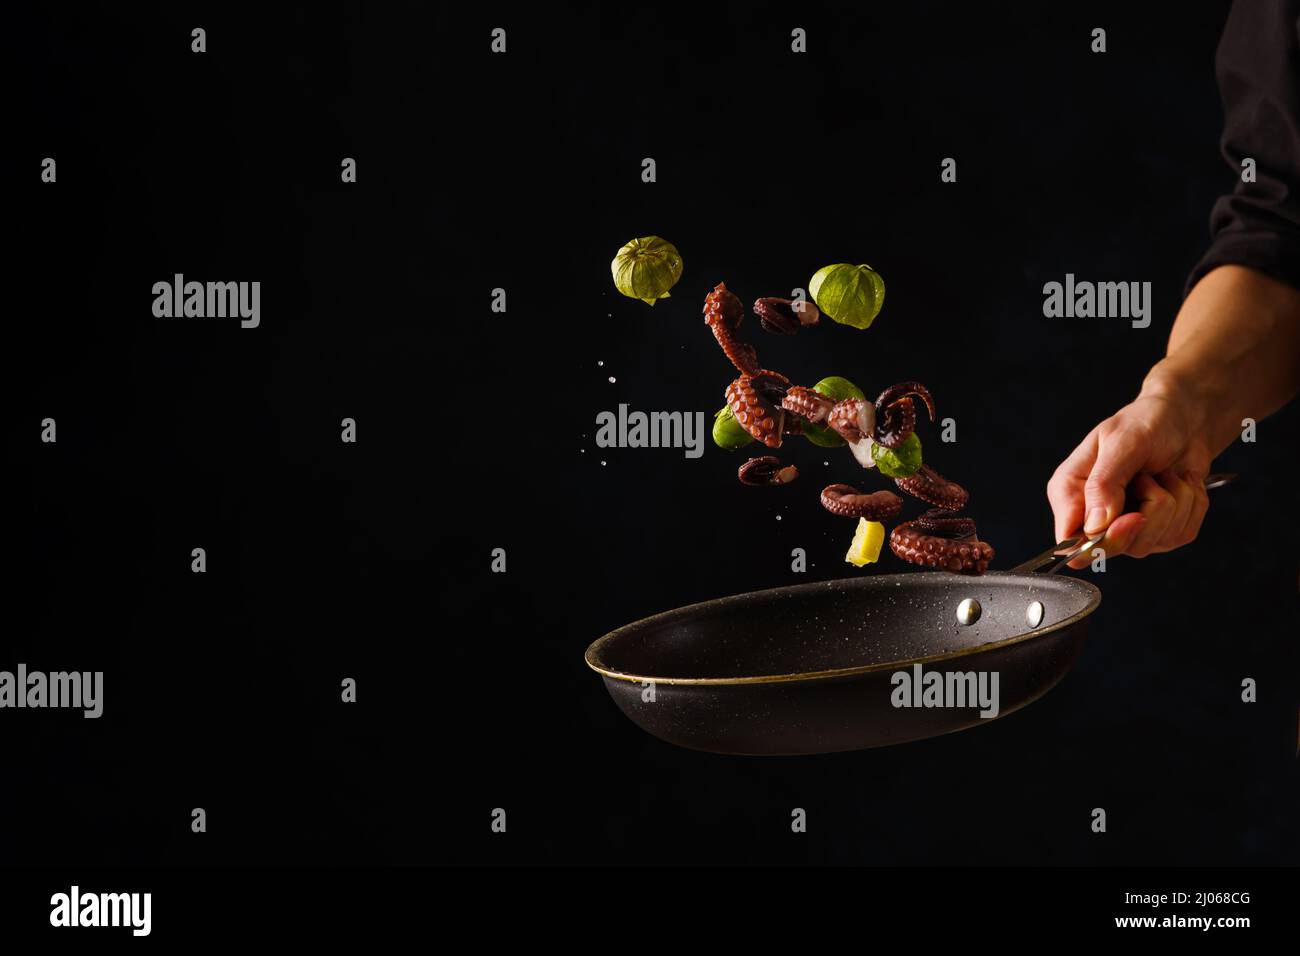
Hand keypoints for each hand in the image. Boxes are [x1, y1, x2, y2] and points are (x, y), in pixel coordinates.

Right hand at [1047, 387, 1213, 568]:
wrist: (1186, 419)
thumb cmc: (1146, 422)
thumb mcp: (1121, 442)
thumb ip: (1104, 484)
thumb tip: (1095, 525)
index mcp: (1070, 492)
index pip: (1069, 540)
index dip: (1100, 540)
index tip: (1134, 516)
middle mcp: (1094, 515)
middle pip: (1113, 548)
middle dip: (1146, 514)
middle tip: (1152, 480)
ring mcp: (1127, 526)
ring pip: (1152, 542)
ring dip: (1173, 503)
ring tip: (1164, 474)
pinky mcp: (1159, 530)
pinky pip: (1180, 534)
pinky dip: (1192, 505)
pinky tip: (1180, 482)